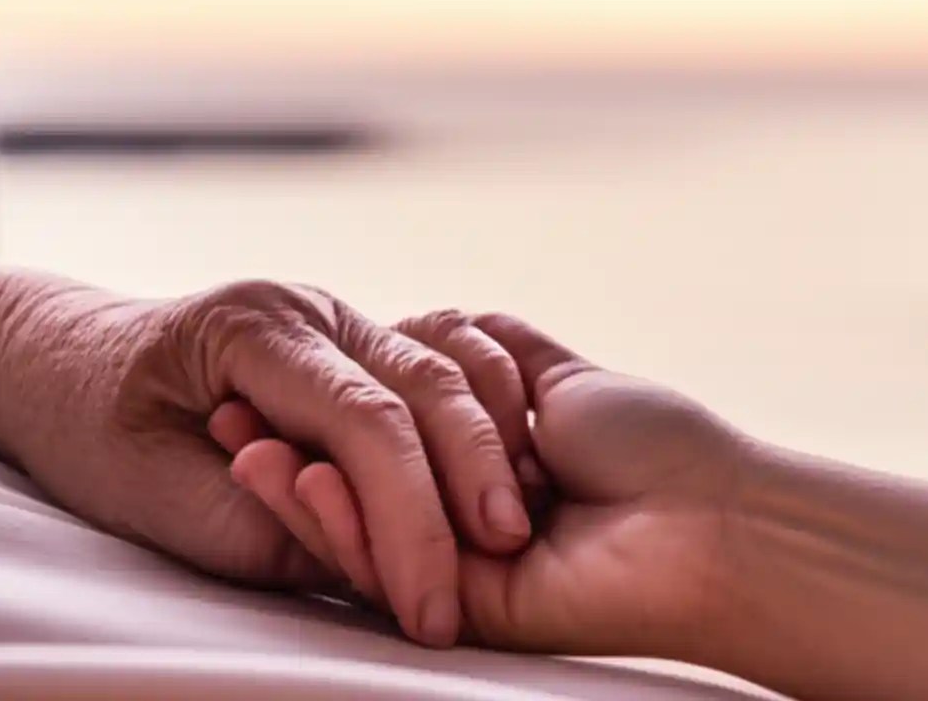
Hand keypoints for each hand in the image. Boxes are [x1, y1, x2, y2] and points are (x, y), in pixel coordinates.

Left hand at [0, 282, 531, 646]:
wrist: (58, 359)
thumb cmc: (89, 426)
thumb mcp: (154, 496)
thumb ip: (261, 529)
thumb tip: (361, 561)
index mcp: (255, 327)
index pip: (365, 422)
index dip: (410, 519)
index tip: (430, 608)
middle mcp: (313, 310)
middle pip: (424, 388)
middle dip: (469, 486)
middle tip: (499, 578)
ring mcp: (340, 319)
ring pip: (443, 377)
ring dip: (486, 453)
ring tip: (512, 538)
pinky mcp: (354, 348)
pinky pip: (439, 377)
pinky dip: (479, 425)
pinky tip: (505, 477)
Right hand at [212, 312, 749, 659]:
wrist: (705, 509)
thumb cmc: (643, 437)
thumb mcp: (549, 371)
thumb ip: (490, 351)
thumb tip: (442, 323)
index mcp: (479, 462)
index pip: (378, 432)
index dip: (319, 407)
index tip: (264, 376)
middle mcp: (459, 513)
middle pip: (356, 482)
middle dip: (291, 449)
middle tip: (223, 414)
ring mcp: (460, 563)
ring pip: (355, 526)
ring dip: (291, 485)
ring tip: (234, 440)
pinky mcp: (465, 605)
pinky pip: (382, 567)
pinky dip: (331, 523)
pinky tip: (284, 473)